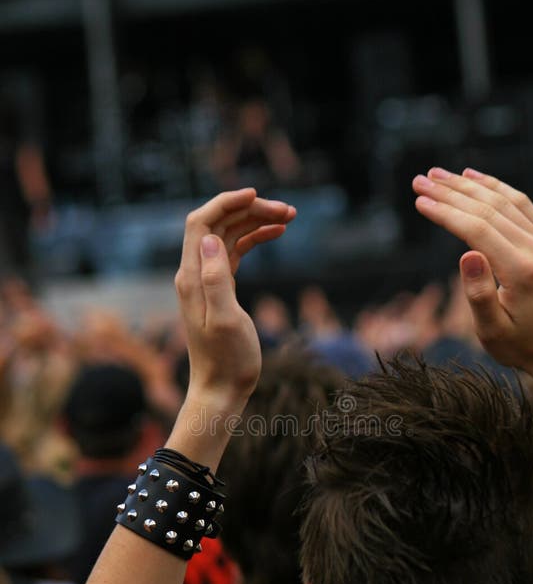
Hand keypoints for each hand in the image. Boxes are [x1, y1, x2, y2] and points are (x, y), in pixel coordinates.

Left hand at [175, 188, 295, 403]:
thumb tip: (212, 238)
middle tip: (288, 212)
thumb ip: (216, 279)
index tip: (256, 194)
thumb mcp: (225, 320)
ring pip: (229, 236)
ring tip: (289, 218)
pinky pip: (236, 252)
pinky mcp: (221, 289)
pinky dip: (255, 239)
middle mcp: (195, 273)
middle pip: (219, 224)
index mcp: (192, 277)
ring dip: (256, 222)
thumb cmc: (227, 360)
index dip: (226, 202)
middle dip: (250, 210)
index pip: (202, 223)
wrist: (222, 389)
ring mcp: (207, 280)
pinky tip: (276, 233)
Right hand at [412, 167, 532, 379]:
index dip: (446, 212)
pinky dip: (495, 187)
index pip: (477, 229)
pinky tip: (473, 177)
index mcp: (521, 270)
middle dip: (450, 192)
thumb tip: (466, 254)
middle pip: (488, 208)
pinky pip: (520, 203)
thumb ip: (479, 296)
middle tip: (419, 181)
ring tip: (437, 175)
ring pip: (504, 200)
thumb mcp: (492, 332)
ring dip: (468, 184)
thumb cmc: (519, 345)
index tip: (419, 201)